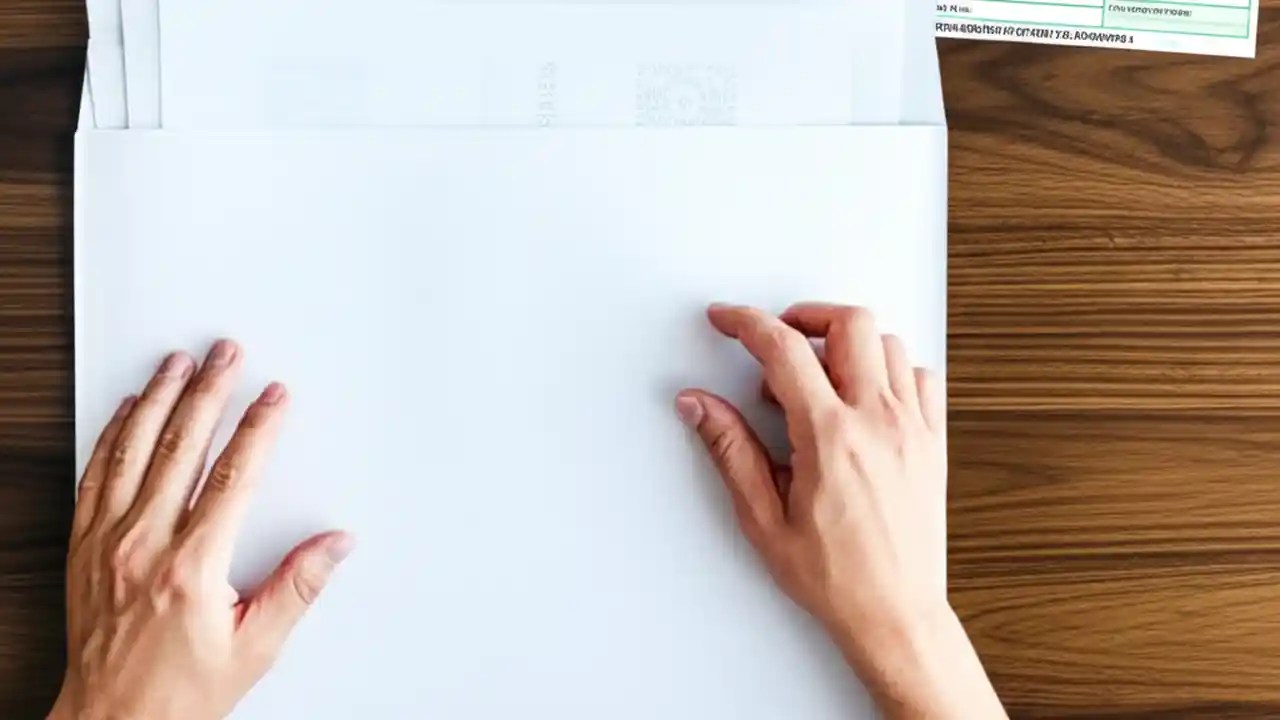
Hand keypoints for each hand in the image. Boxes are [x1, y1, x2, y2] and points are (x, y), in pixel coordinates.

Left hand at [50, 341, 352, 719]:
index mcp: (191, 567)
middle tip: (225, 354)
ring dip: (159, 400)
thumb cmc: (180, 691)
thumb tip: (334, 545)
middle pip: (180, 448)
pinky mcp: (84, 548)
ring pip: (133, 451)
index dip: (258, 427)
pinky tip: (128, 410)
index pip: (234, 476)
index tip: (274, 395)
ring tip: (178, 363)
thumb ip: (297, 588)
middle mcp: (143, 545)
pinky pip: (95, 476)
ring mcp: (107, 543)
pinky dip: (112, 436)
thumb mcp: (255, 647)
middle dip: (209, 392)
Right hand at [677, 304, 1003, 719]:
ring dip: (847, 344)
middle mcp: (879, 422)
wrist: (895, 613)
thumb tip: (700, 405)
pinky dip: (891, 369)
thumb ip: (730, 450)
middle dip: (804, 316)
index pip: (783, 349)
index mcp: (830, 437)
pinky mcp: (933, 441)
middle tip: (777, 340)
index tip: (727, 319)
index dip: (747, 323)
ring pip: (888, 342)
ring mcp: (913, 428)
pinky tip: (864, 397)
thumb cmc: (834, 577)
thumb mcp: (764, 518)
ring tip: (817, 377)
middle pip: (848, 323)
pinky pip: (920, 375)